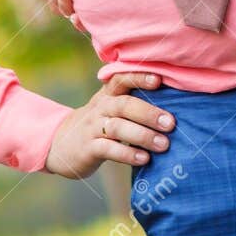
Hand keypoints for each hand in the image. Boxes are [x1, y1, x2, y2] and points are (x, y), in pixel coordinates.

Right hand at [43, 72, 175, 178]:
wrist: (61, 145)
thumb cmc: (98, 124)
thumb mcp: (110, 108)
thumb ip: (132, 103)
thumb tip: (174, 105)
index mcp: (108, 94)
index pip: (122, 79)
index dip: (139, 77)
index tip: (159, 80)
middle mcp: (100, 108)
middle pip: (124, 105)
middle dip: (149, 113)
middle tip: (171, 123)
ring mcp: (92, 128)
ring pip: (118, 127)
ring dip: (143, 136)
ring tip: (164, 144)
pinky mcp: (88, 148)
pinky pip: (108, 149)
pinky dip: (128, 154)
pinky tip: (144, 158)